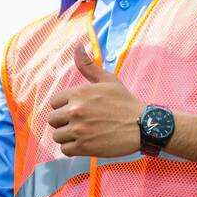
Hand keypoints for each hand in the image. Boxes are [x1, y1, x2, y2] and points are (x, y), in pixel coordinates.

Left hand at [47, 42, 145, 156]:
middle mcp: (75, 111)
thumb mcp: (108, 80)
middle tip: (81, 123)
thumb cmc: (125, 102)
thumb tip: (77, 47)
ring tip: (83, 134)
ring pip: (57, 136)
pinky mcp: (84, 147)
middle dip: (64, 122)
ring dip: (67, 136)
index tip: (77, 111)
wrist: (143, 125)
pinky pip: (65, 150)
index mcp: (78, 94)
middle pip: (53, 120)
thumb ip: (88, 66)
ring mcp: (79, 130)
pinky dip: (72, 148)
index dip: (64, 107)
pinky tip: (85, 143)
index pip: (54, 103)